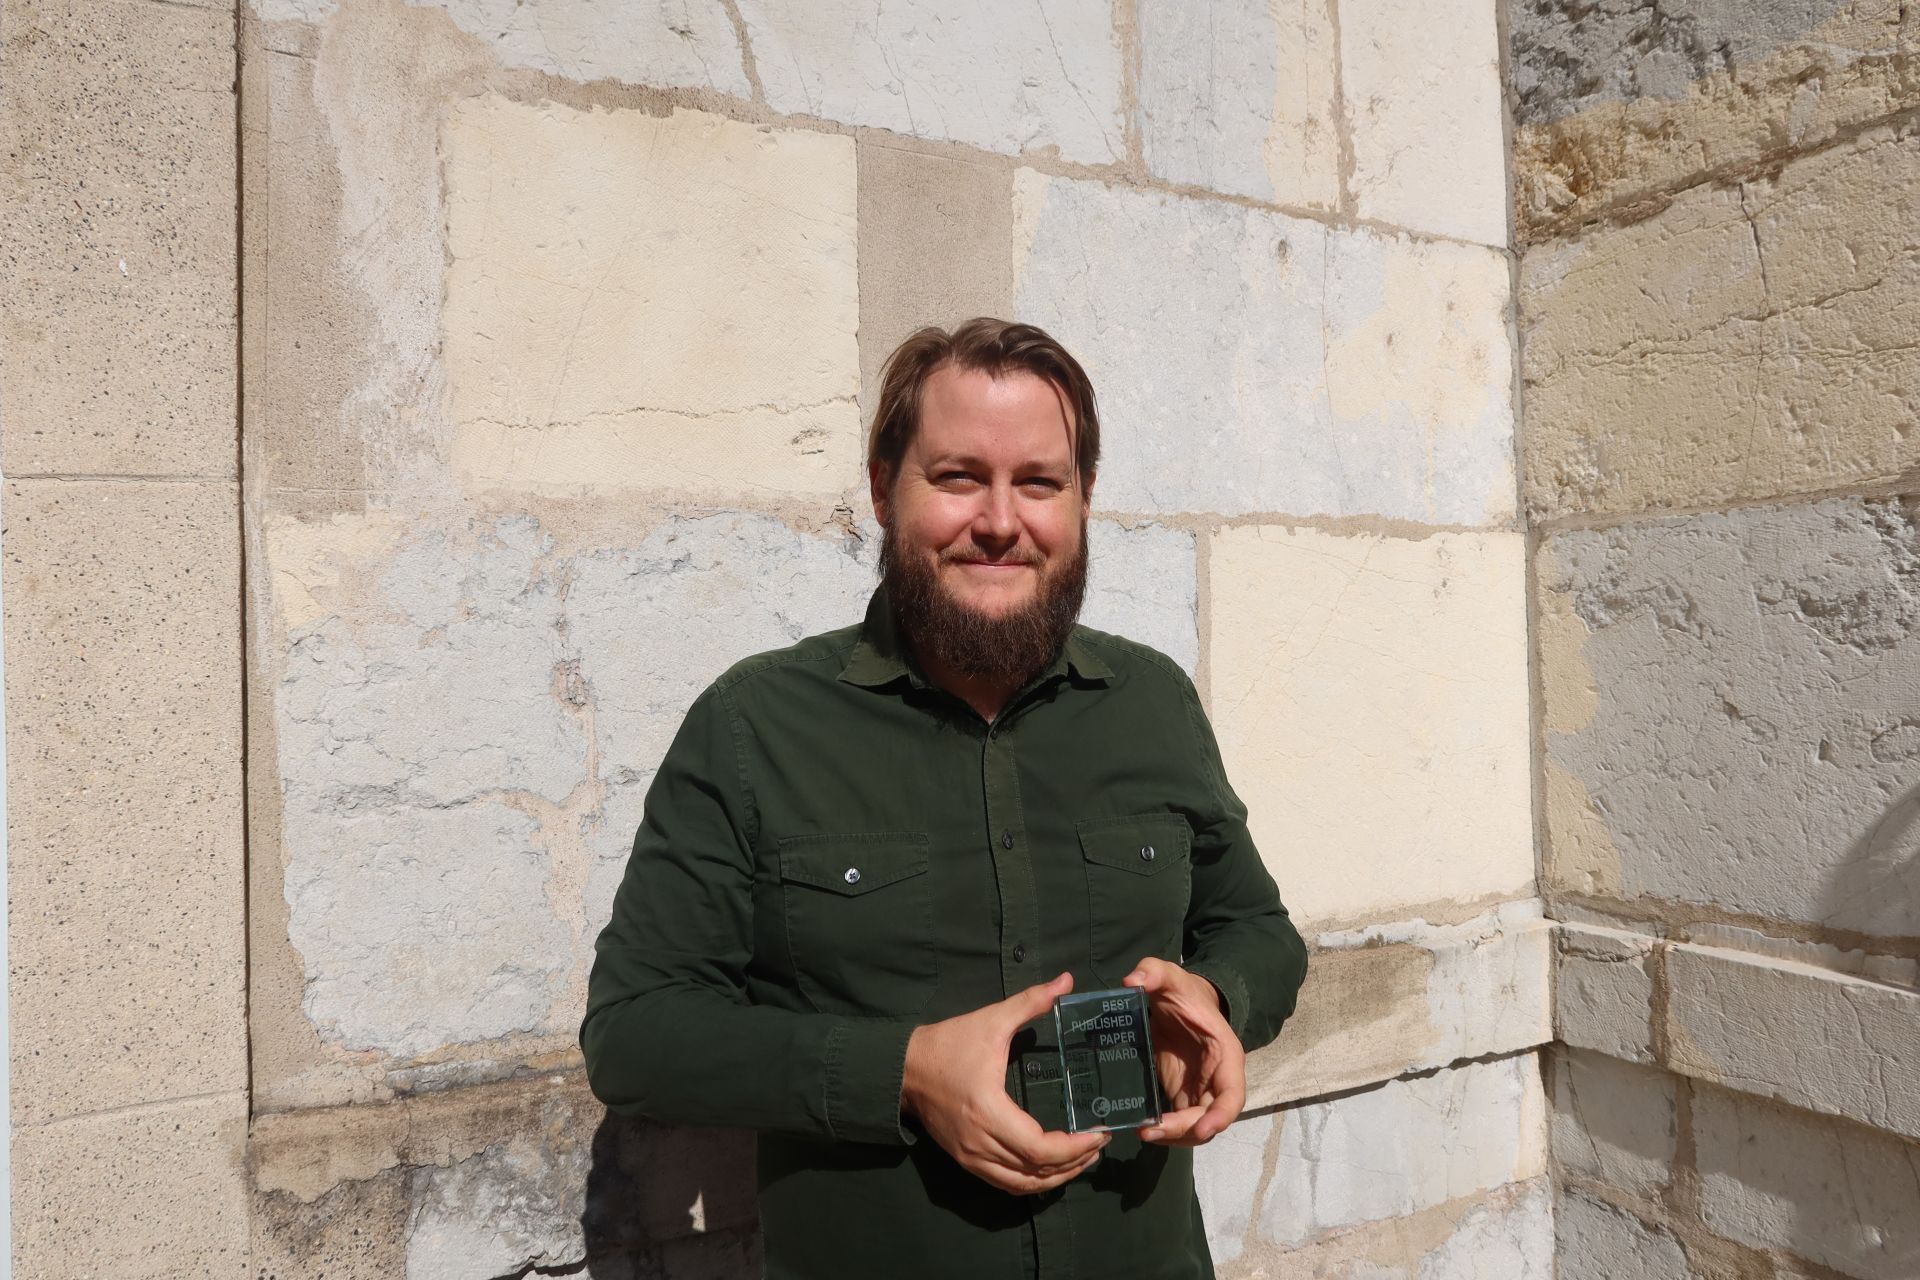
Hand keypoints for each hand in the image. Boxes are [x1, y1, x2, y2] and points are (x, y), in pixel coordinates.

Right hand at [901, 972, 1109, 1193]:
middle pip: (1036, 1171)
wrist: (904, 1068)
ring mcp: (971, 1156)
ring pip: (1022, 1184)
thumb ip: (1030, 1001)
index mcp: (988, 1111)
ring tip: (1082, 1161)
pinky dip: (1032, 1182)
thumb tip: (1066, 981)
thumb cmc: (949, 1044)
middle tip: (1099, 1146)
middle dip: (1073, 1163)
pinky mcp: (966, 1160)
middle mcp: (980, 1142)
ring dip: (1056, 1177)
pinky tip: (1050, 1171)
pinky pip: (1005, 1184)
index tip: (1098, 1134)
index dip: (1073, 1148)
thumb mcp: (991, 1020)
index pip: (1039, 1148)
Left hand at [1124, 958, 1244, 1146]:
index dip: (1221, 1115)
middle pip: (1210, 1118)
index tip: (1203, 1130)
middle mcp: (1216, 1079)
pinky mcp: (1181, 1093)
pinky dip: (1165, 1130)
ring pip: (1194, 1127)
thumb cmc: (1182, 991)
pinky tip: (1141, 1129)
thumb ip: (1152, 971)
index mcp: (1224, 1055)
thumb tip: (1132, 981)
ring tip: (1143, 1133)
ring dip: (1173, 1136)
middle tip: (1150, 1132)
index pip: (1233, 1095)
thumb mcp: (1168, 975)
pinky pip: (1179, 1121)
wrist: (1179, 999)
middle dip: (1185, 1131)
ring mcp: (1199, 1089)